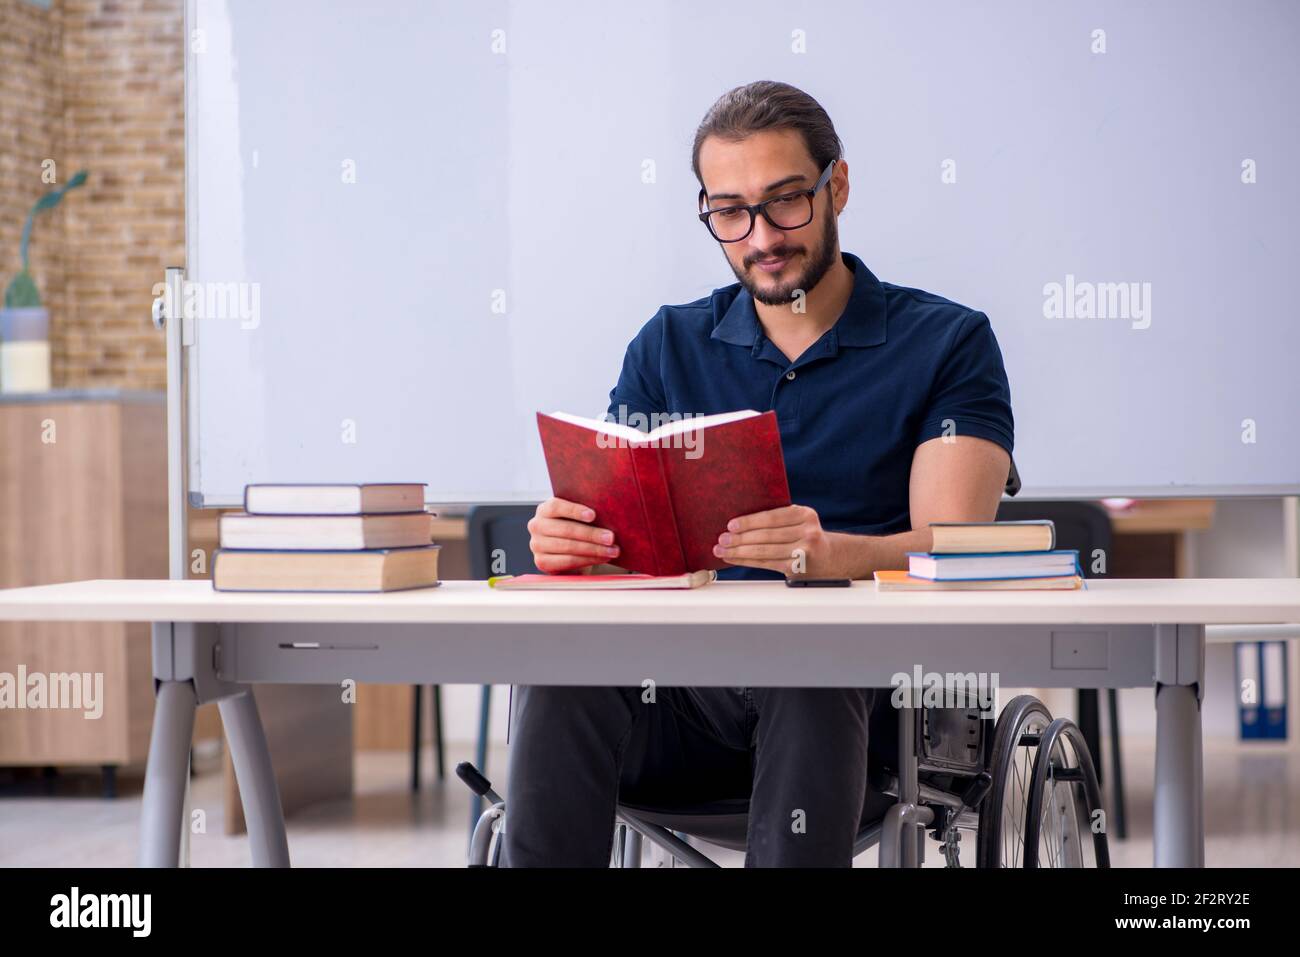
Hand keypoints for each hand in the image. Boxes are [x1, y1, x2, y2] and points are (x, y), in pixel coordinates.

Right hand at [527, 497, 619, 572]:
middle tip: (610, 537)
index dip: (574, 510)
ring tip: (612, 550)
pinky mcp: (541, 562)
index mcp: (544, 510)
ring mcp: (536, 545)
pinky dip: (588, 560)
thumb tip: (608, 513)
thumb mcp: (577, 517)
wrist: (566, 552)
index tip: (593, 515)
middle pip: (566, 529)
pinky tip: (602, 558)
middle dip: (591, 534)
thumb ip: (585, 513)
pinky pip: (568, 561)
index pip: (556, 507)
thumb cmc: (576, 529)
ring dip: (593, 549)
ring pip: (568, 547)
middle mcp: (536, 526)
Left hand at [713, 504, 840, 577]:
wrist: (829, 557)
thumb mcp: (799, 521)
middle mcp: (808, 532)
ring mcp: (804, 552)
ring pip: (764, 551)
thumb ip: (779, 518)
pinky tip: (734, 559)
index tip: (731, 525)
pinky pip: (766, 563)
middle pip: (767, 535)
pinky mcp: (797, 568)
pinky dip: (747, 561)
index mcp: (805, 514)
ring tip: (722, 550)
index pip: (772, 517)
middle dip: (740, 538)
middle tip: (722, 539)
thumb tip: (739, 522)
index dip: (750, 521)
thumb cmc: (805, 536)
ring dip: (739, 551)